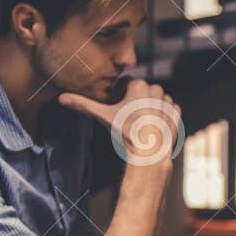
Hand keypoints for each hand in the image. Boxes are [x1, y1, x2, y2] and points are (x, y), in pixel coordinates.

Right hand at [58, 79, 180, 165]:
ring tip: (142, 123)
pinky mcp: (176, 113)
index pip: (127, 84)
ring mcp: (168, 101)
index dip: (122, 97)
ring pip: (156, 98)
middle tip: (130, 118)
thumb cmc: (126, 132)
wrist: (149, 152)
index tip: (120, 109)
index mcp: (139, 85)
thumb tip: (60, 98)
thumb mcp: (103, 116)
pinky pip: (169, 108)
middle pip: (142, 91)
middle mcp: (156, 89)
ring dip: (150, 106)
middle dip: (136, 101)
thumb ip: (83, 105)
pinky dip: (163, 114)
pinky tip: (154, 124)